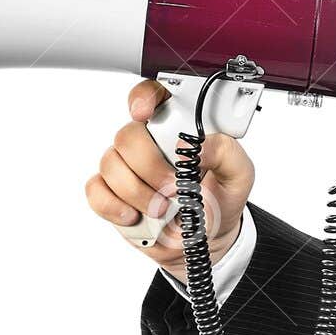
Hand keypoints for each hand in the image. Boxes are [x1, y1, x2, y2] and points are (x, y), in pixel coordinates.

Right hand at [84, 79, 255, 278]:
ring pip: (111, 165)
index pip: (151, 96)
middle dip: (150, 165)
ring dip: (138, 192)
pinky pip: (97, 192)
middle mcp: (145, 142)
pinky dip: (115, 206)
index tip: (144, 114)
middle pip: (127, 136)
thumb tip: (197, 145)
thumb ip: (225, 151)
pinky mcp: (111, 195)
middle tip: (174, 186)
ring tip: (163, 209)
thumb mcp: (238, 173)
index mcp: (175, 126)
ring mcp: (125, 168)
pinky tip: (136, 216)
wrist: (208, 238)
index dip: (142, 98)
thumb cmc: (221, 198)